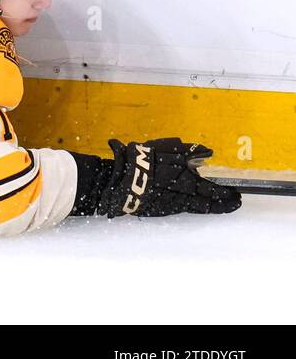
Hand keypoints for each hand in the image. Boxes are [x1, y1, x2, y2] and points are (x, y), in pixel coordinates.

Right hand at [100, 138, 241, 216]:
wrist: (122, 179)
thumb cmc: (144, 160)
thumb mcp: (166, 148)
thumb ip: (188, 151)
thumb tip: (208, 152)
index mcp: (186, 178)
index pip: (213, 189)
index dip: (226, 193)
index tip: (237, 194)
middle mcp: (185, 193)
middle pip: (210, 200)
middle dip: (224, 201)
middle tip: (236, 201)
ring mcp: (176, 202)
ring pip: (201, 207)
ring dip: (215, 207)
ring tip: (226, 206)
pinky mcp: (165, 208)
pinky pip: (187, 209)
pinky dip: (198, 208)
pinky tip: (202, 206)